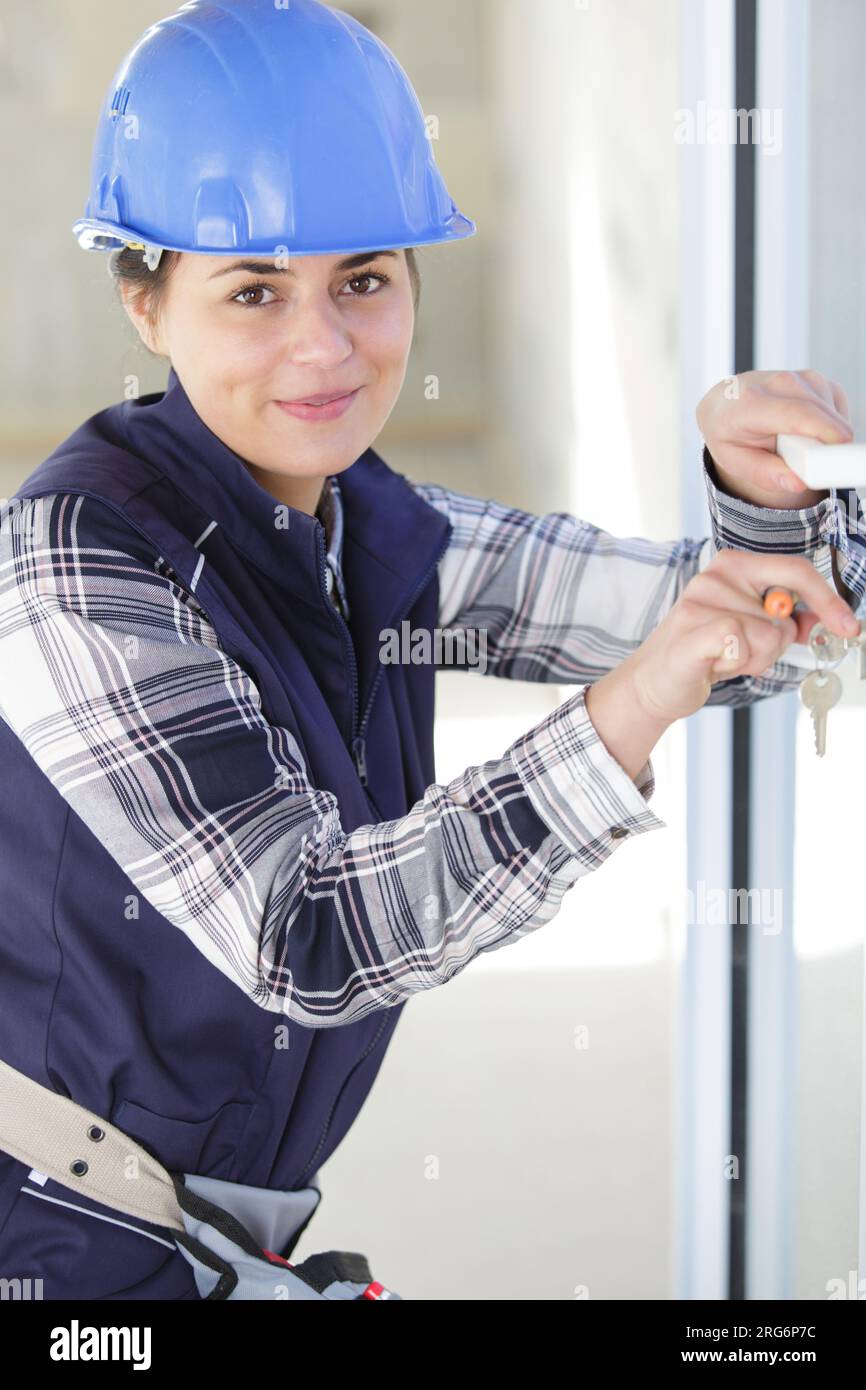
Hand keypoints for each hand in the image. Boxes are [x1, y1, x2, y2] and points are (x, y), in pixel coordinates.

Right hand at [617, 548, 860, 725]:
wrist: (655, 680)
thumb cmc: (705, 652)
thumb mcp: (753, 628)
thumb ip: (787, 617)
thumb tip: (826, 617)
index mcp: (733, 565)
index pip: (796, 571)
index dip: (827, 600)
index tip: (847, 625)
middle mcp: (714, 576)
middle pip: (784, 616)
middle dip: (775, 645)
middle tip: (744, 651)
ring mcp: (698, 603)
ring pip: (766, 637)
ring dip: (752, 660)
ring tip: (722, 658)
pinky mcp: (689, 633)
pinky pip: (739, 642)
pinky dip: (737, 662)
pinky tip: (714, 664)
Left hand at [696, 368, 852, 507]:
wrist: (724, 404)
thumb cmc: (729, 433)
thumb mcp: (734, 461)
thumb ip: (765, 474)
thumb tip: (798, 482)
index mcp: (747, 403)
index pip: (794, 413)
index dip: (822, 429)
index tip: (841, 446)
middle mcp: (773, 383)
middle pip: (818, 410)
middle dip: (828, 441)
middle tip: (816, 466)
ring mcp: (796, 376)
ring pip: (830, 409)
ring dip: (824, 434)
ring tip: (795, 445)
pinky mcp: (812, 378)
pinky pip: (834, 404)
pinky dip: (828, 422)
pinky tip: (805, 429)